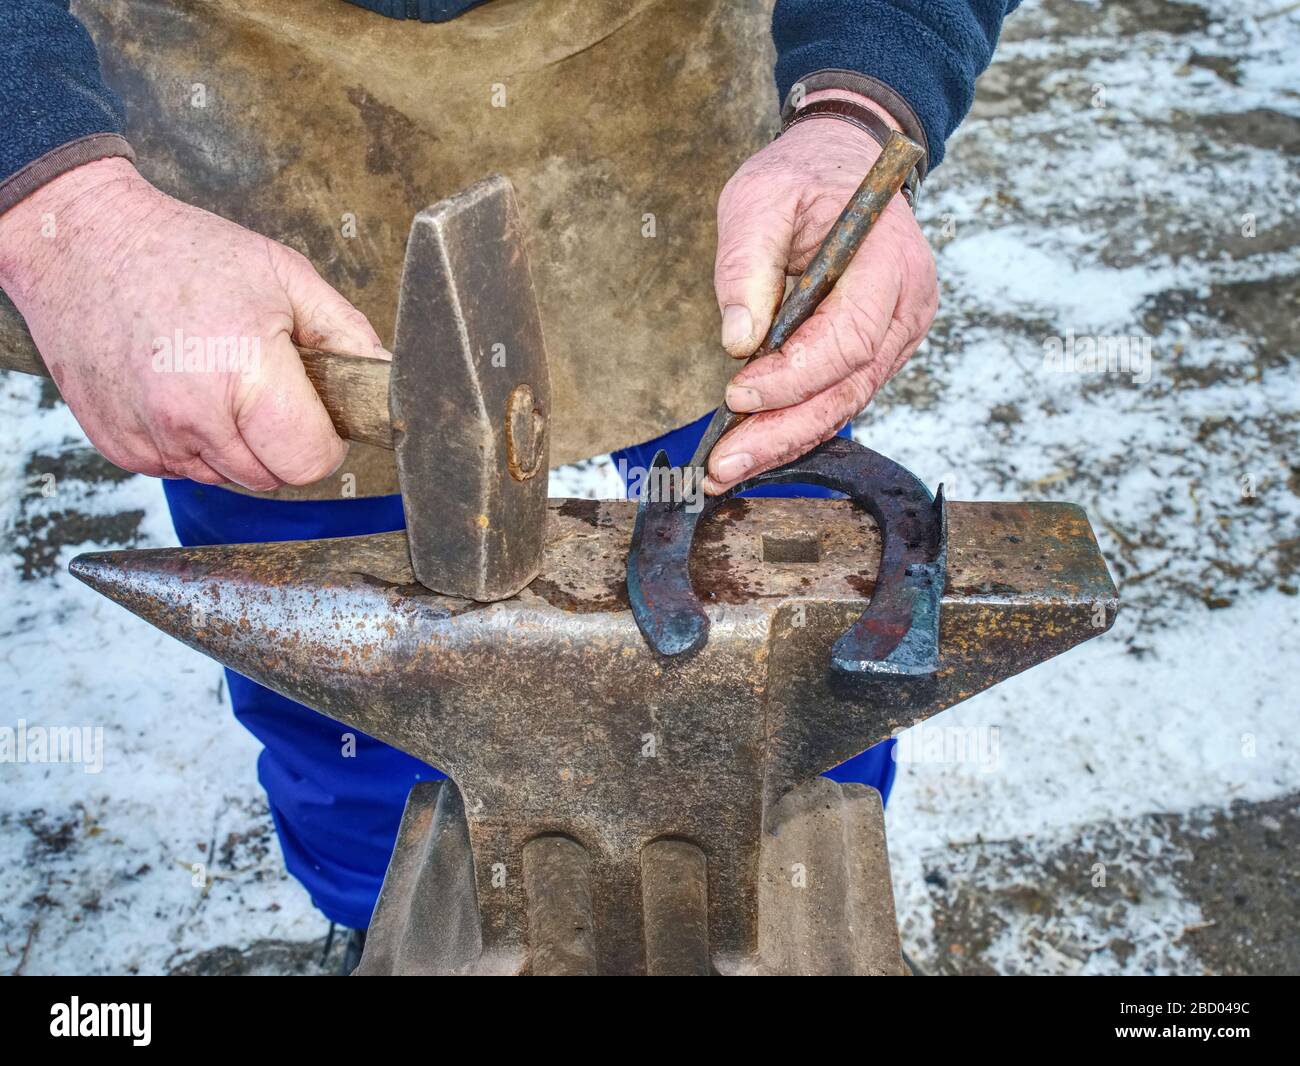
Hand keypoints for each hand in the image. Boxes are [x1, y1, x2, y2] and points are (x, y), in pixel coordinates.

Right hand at [0, 157, 384, 489]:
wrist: (84, 244)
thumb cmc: (186, 254)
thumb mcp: (286, 277)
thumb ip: (346, 334)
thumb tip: (384, 380)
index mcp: (243, 372)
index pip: (310, 461)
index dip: (324, 440)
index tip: (315, 413)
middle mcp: (193, 415)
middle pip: (272, 477)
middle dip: (282, 442)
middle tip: (266, 389)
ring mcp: (151, 437)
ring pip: (229, 478)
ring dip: (237, 445)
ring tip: (218, 382)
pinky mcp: (121, 448)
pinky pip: (183, 469)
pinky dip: (192, 443)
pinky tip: (182, 391)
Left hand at [706, 93, 937, 493]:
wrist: (846, 163)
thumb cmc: (804, 176)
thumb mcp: (760, 197)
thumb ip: (747, 263)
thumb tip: (738, 340)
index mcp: (890, 262)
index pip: (848, 339)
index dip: (793, 376)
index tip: (735, 394)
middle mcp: (906, 308)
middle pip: (847, 388)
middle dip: (782, 432)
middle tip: (724, 466)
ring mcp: (897, 335)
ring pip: (844, 403)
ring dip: (784, 440)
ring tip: (728, 470)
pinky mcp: (877, 351)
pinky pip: (838, 396)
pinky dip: (794, 424)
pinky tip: (752, 448)